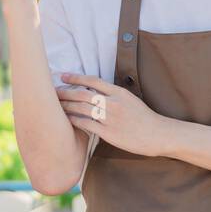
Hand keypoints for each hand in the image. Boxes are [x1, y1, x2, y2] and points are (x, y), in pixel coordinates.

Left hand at [56, 73, 172, 157]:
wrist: (158, 134)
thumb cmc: (145, 118)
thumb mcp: (131, 100)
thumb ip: (114, 96)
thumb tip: (96, 93)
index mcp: (119, 93)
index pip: (92, 81)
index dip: (75, 78)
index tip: (63, 76)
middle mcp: (113, 103)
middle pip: (83, 94)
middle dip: (65, 92)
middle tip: (52, 92)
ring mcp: (110, 118)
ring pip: (81, 109)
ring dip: (66, 106)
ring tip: (55, 106)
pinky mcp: (108, 133)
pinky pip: (86, 124)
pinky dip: (74, 120)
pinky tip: (66, 119)